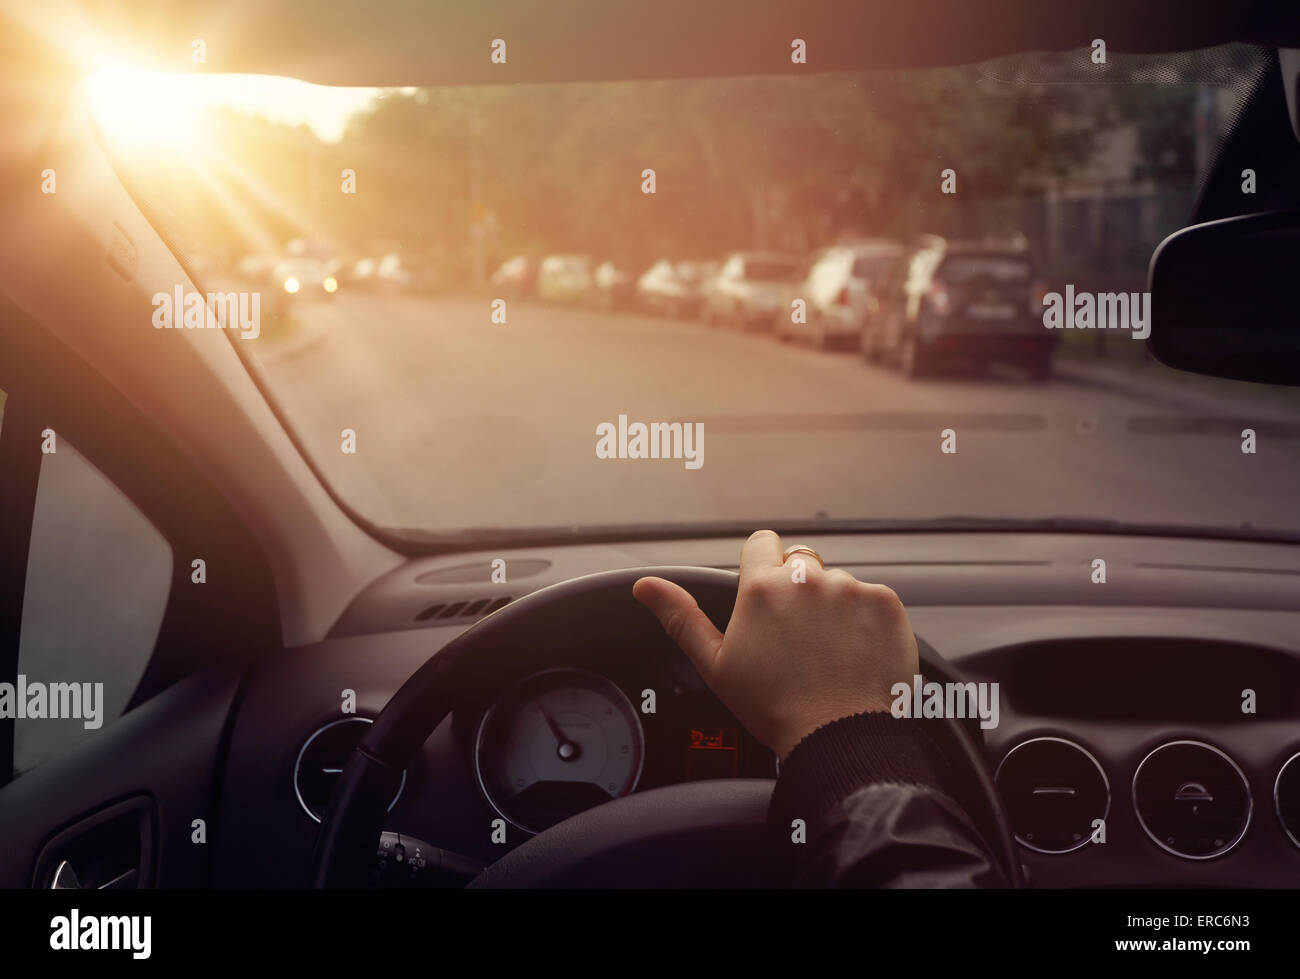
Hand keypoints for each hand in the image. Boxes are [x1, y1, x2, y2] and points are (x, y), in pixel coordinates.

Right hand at [633, 529, 918, 759]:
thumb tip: (645, 586)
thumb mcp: (715, 664)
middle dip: (798, 589)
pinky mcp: (886, 604)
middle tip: (797, 636)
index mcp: (761, 587)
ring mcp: (851, 589)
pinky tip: (854, 652)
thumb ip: (680, 616)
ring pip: (838, 582)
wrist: (839, 737)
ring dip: (833, 606)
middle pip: (801, 562)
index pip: (762, 543)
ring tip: (828, 651)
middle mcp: (808, 579)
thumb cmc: (774, 707)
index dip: (762, 567)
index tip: (766, 598)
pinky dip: (866, 620)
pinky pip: (872, 598)